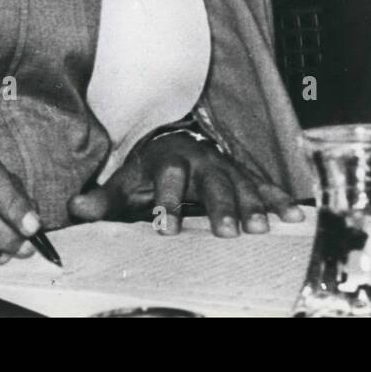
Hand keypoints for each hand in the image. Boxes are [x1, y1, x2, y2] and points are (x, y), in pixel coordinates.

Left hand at [68, 131, 303, 237]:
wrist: (175, 139)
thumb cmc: (149, 169)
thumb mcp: (124, 180)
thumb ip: (104, 197)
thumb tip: (77, 206)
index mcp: (169, 158)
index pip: (167, 179)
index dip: (167, 203)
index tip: (166, 228)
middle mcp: (201, 159)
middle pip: (212, 182)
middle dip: (221, 206)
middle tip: (229, 232)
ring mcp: (225, 165)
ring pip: (242, 184)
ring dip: (254, 205)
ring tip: (262, 228)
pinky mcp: (243, 174)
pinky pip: (263, 185)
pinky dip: (278, 199)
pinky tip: (293, 215)